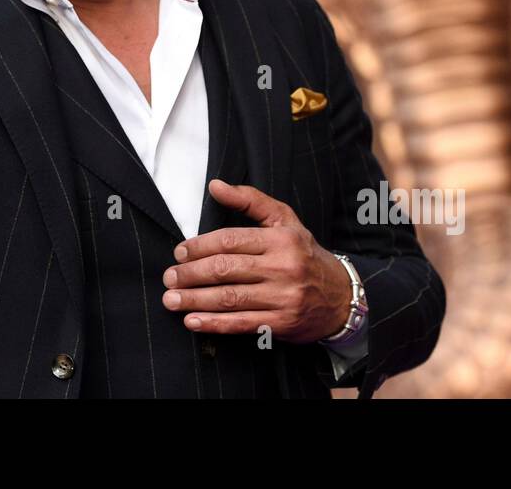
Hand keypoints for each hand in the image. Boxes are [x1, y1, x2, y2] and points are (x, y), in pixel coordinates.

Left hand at [161, 179, 351, 343]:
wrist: (342, 296)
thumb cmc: (305, 253)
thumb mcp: (284, 220)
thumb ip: (250, 200)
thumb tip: (215, 185)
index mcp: (281, 239)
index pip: (231, 240)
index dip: (200, 247)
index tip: (179, 253)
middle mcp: (283, 267)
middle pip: (226, 269)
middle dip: (191, 274)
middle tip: (169, 277)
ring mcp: (283, 298)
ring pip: (230, 298)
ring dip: (195, 299)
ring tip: (171, 299)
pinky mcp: (281, 324)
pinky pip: (241, 323)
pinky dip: (214, 324)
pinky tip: (192, 321)